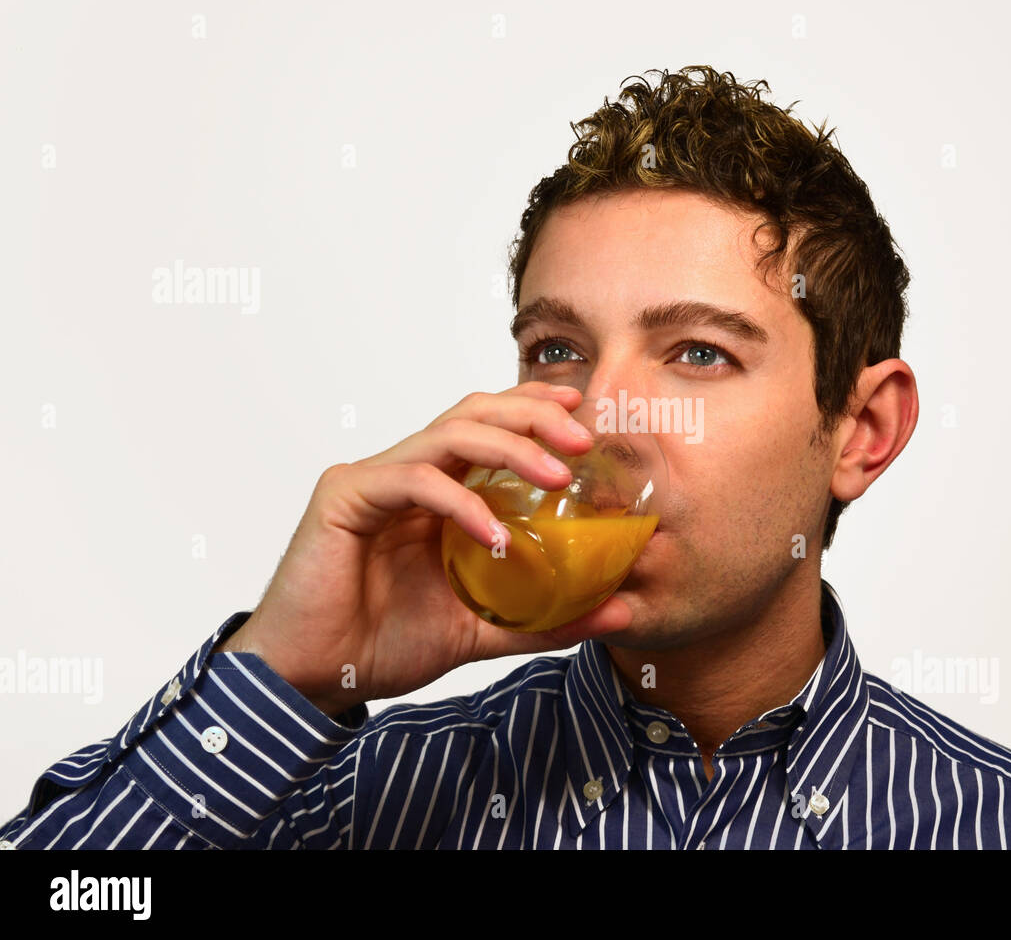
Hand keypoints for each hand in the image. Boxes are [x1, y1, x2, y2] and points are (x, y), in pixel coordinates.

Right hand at [215, 381, 631, 716]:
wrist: (312, 679)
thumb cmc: (382, 645)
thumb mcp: (483, 630)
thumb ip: (546, 618)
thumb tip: (621, 611)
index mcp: (436, 493)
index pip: (489, 428)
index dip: (534, 409)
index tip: (583, 411)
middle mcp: (407, 473)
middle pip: (474, 414)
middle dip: (533, 416)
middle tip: (582, 438)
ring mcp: (374, 480)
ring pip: (449, 435)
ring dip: (509, 447)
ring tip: (557, 475)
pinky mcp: (346, 496)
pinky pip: (415, 481)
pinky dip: (460, 501)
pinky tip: (493, 535)